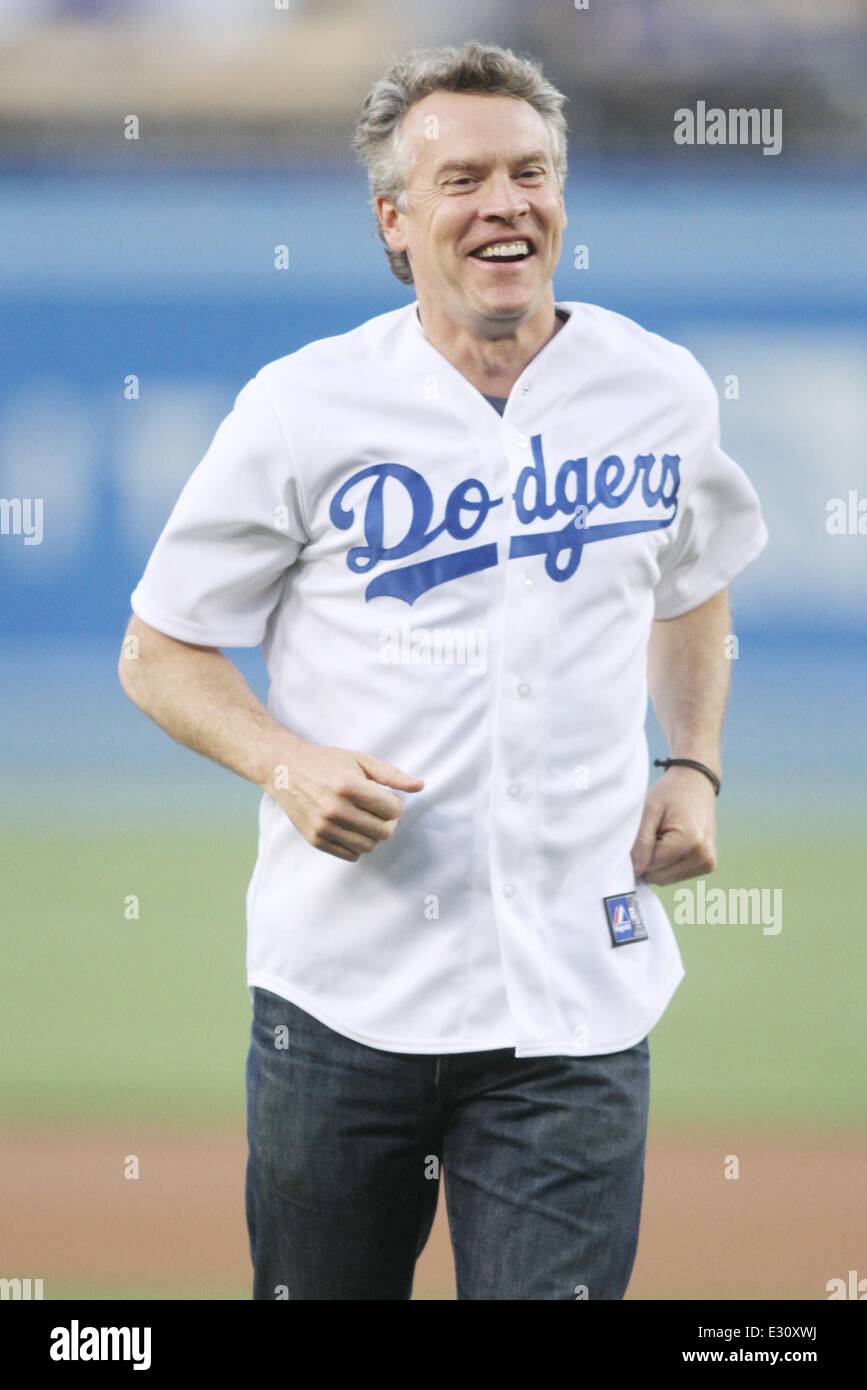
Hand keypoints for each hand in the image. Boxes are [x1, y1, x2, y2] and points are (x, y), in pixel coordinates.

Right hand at [263, 739, 423, 861]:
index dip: (397, 805)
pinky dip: (358, 845)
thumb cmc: (327, 762)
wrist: (284, 769)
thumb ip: (392, 775)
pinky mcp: (315, 839)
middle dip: (389, 822)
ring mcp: (323, 827)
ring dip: (374, 834)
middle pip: (384, 832)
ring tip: (365, 818)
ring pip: (369, 846)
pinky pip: (351, 855)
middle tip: (380, 810)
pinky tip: (352, 828)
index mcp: (348, 786)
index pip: (392, 810)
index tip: (389, 799)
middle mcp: (335, 809)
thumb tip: (420, 786)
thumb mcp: (361, 760)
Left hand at [630, 766, 717, 885]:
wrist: (696, 782)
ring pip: (665, 879)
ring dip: (658, 862)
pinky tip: (672, 843)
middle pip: (658, 876)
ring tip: (664, 836)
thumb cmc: (670, 793)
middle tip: (655, 833)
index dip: (640, 851)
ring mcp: (708, 863)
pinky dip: (667, 863)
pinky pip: (675, 876)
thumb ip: (641, 841)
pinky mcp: (708, 865)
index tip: (646, 831)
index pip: (651, 866)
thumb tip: (637, 871)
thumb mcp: (649, 810)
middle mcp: (703, 856)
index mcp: (690, 841)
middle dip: (649, 858)